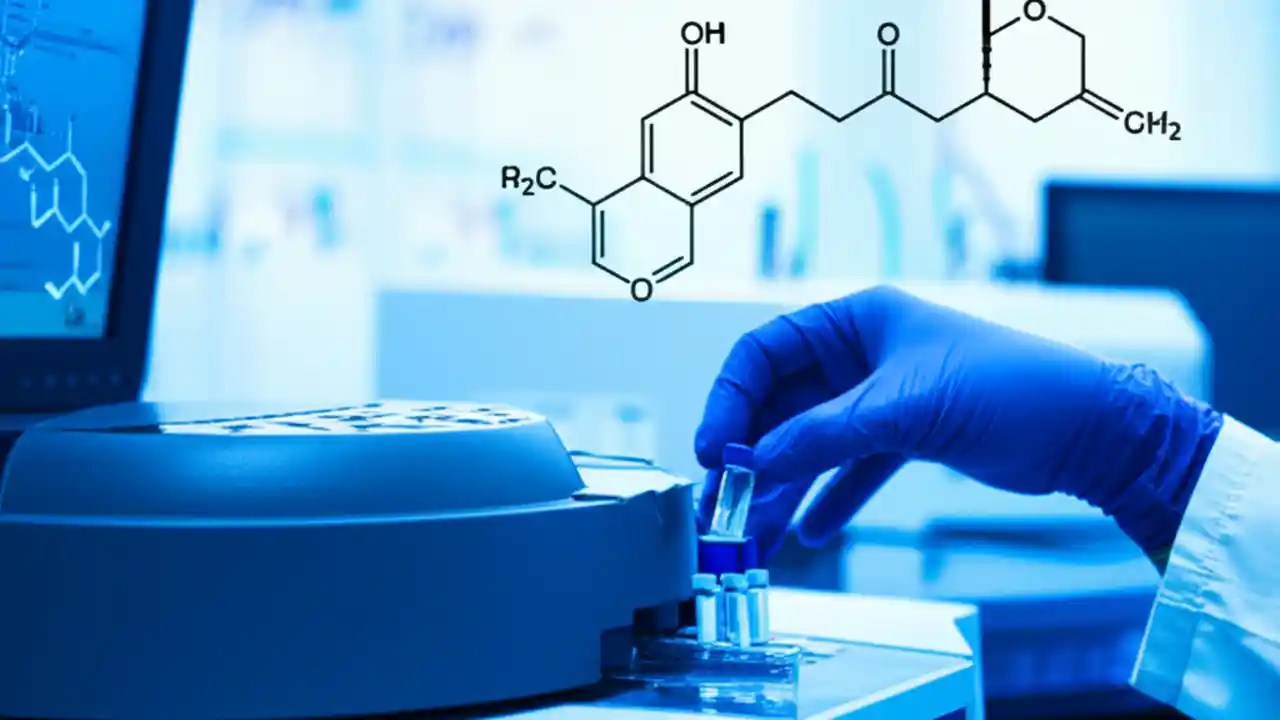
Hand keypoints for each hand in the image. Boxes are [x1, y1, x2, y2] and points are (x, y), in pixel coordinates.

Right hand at [694, 286, 1222, 559]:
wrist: (1089, 431)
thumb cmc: (1011, 388)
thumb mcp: (904, 408)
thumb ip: (821, 435)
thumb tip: (752, 463)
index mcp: (857, 320)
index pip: (766, 352)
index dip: (732, 399)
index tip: (717, 451)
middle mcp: (863, 354)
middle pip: (782, 403)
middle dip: (751, 454)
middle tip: (724, 503)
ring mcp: (883, 397)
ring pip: (811, 442)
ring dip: (781, 486)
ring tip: (755, 533)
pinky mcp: (906, 437)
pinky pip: (849, 468)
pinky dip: (828, 497)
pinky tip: (809, 532)